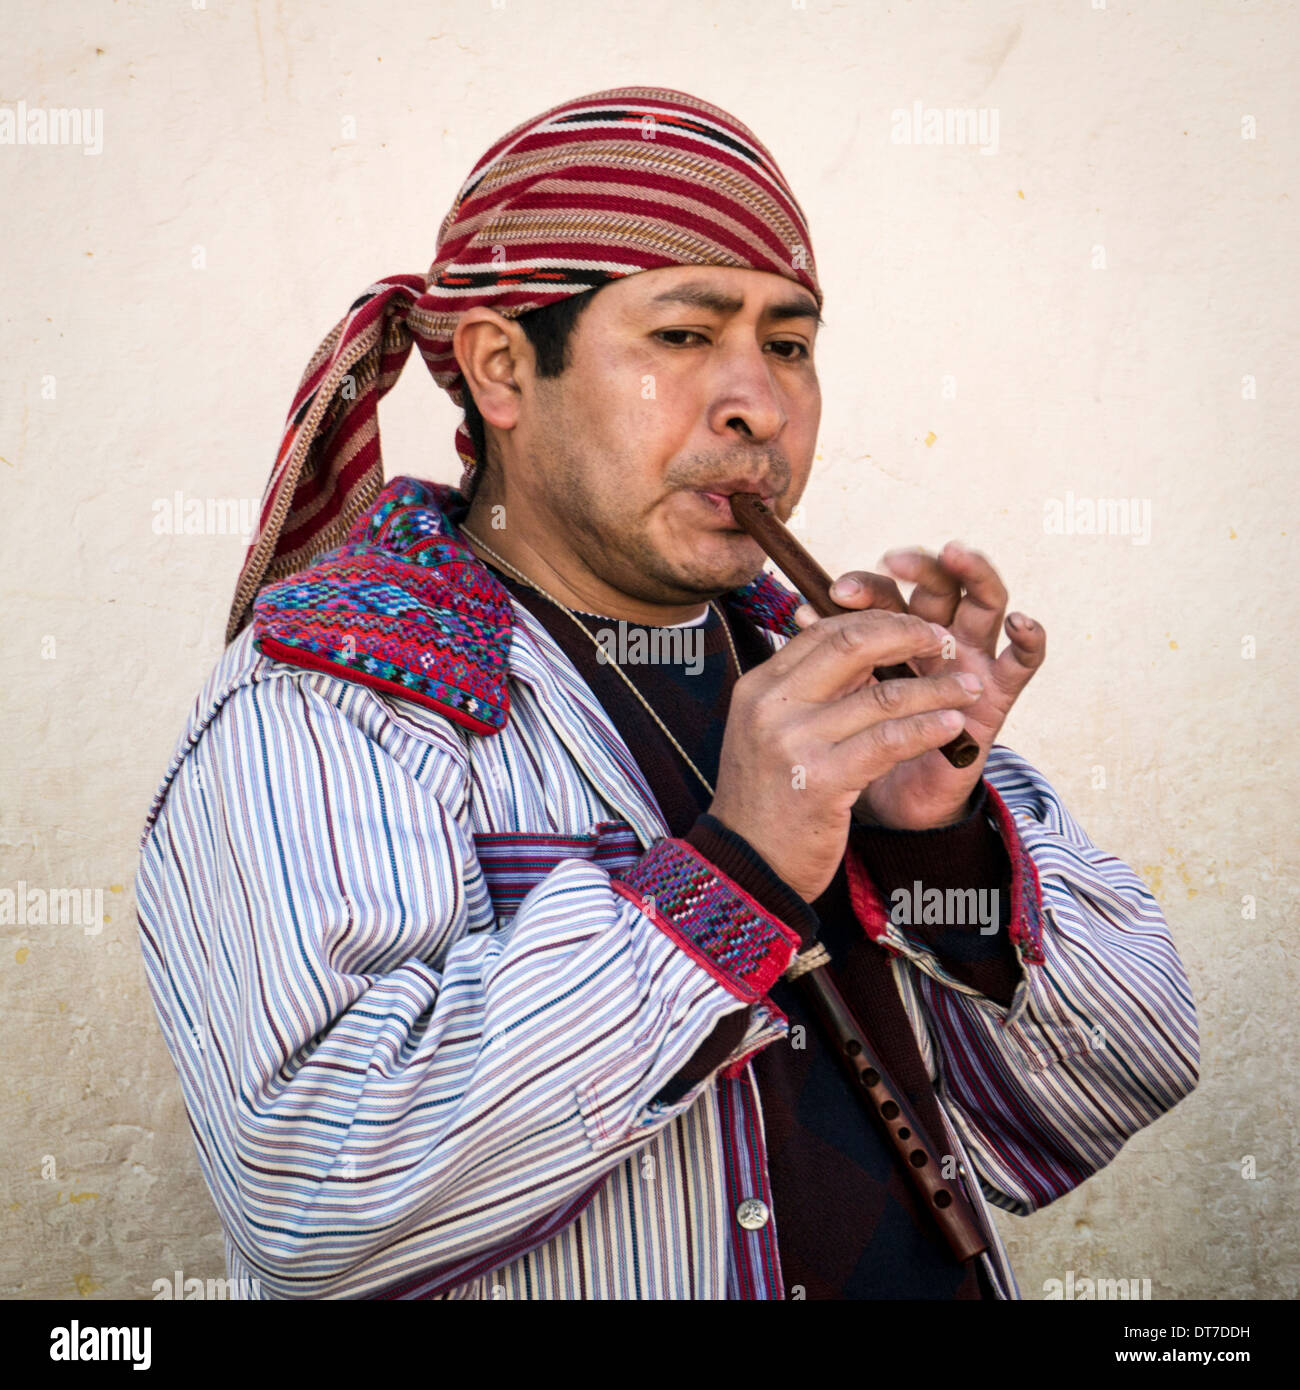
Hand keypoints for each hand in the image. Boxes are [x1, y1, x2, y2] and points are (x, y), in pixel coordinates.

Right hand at [708, 607, 984, 901]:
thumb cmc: (767, 801)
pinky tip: (953, 726)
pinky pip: (889, 741)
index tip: (917, 627)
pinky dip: (928, 727)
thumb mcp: (772, 734)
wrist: (743, 868)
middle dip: (910, 635)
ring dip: (937, 687)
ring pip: (882, 695)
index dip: (879, 621)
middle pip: (852, 643)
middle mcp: (772, 705)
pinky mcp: (821, 780)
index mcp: (759, 687)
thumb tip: (868, 654)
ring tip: (970, 688)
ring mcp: (794, 741)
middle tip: (948, 642)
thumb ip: (810, 695)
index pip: (824, 630)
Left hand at [791, 542, 1045, 830]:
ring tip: (955, 554)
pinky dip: (1030, 639)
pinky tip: (1019, 623)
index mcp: (895, 635)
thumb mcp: (842, 700)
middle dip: (918, 566)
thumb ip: (834, 660)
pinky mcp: (998, 694)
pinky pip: (1024, 661)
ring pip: (985, 602)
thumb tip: (800, 614)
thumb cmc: (860, 745)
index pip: (886, 593)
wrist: (890, 802)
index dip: (866, 585)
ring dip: (974, 573)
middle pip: (937, 585)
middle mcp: (937, 639)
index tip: (837, 592)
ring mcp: (971, 660)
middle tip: (893, 561)